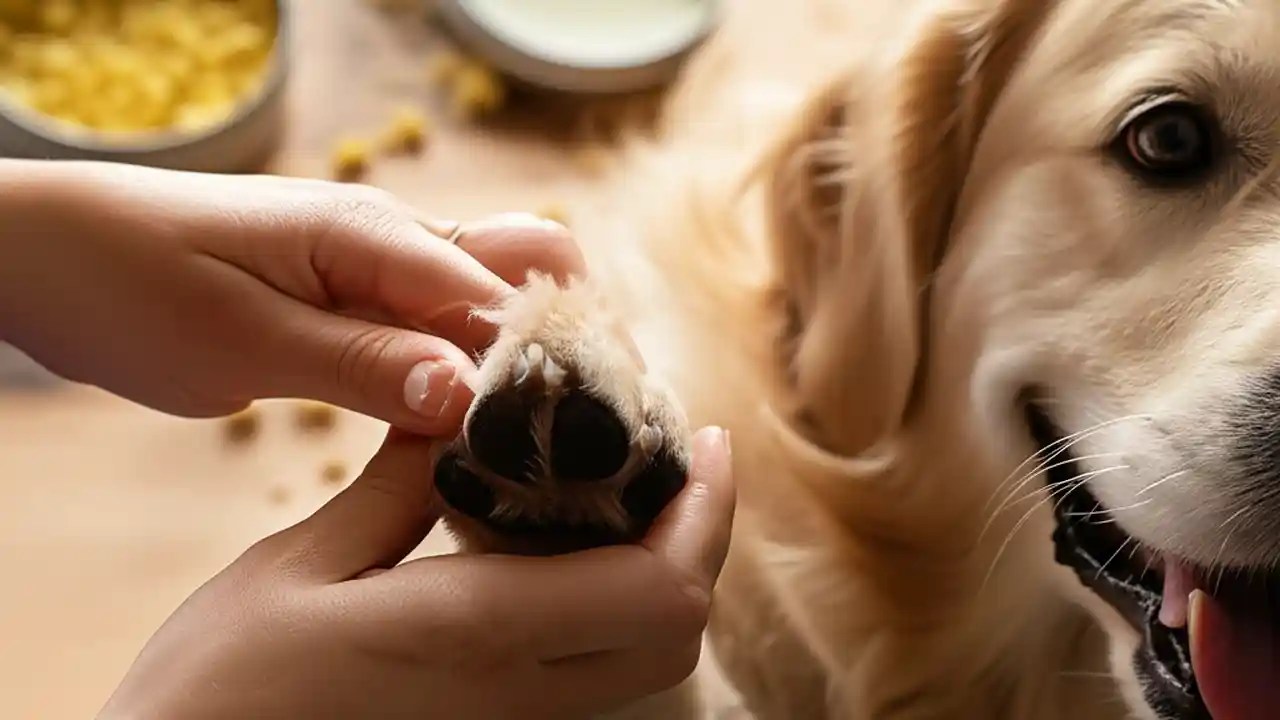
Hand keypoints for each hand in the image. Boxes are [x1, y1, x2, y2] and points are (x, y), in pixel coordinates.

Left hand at [0, 159, 582, 432]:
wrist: (54, 250)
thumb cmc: (130, 284)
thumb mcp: (240, 340)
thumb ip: (362, 364)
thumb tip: (470, 395)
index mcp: (374, 234)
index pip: (501, 294)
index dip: (543, 367)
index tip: (560, 444)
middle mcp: (397, 237)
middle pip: (533, 268)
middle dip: (566, 343)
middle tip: (568, 435)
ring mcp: (383, 263)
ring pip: (496, 298)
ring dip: (521, 360)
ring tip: (532, 442)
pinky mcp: (363, 295)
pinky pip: (444, 324)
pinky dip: (473, 370)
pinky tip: (473, 429)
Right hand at [99, 426, 733, 719]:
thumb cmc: (216, 690)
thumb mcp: (298, 565)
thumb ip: (393, 488)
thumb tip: (455, 409)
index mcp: (478, 634)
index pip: (659, 584)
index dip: (706, 511)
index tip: (707, 439)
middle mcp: (516, 696)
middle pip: (676, 629)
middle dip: (698, 538)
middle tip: (674, 460)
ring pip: (642, 658)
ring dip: (661, 569)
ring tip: (626, 491)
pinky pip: (590, 675)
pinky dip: (612, 606)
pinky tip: (564, 552)